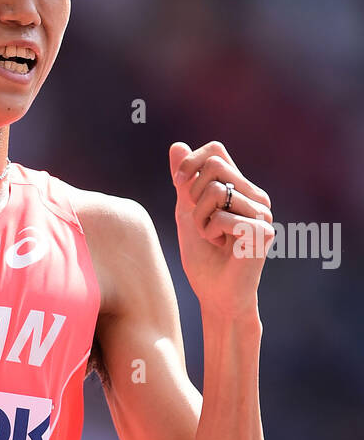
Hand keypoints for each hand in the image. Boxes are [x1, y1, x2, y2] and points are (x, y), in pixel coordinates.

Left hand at [170, 140, 275, 319]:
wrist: (215, 294)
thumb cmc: (203, 256)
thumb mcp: (187, 212)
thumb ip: (184, 181)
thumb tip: (176, 145)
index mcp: (241, 188)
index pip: (216, 151)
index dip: (191, 163)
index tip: (179, 185)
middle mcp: (256, 195)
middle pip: (213, 165)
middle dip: (193, 195)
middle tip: (200, 222)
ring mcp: (262, 212)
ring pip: (214, 191)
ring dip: (200, 220)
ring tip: (212, 238)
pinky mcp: (262, 230)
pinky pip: (221, 216)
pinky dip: (209, 233)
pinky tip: (221, 247)